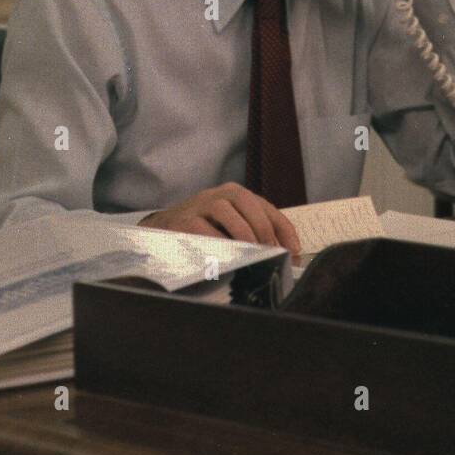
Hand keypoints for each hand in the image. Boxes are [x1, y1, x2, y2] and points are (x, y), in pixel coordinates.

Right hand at [138, 183, 300, 254]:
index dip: (285, 231)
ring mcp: (202, 205)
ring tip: (254, 258)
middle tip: (273, 256)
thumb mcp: (231, 226)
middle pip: (252, 208)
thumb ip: (255, 234)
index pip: (268, 209)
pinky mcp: (185, 221)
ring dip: (247, 241)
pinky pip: (208, 233)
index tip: (292, 252)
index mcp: (237, 194)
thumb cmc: (204, 230)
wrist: (161, 230)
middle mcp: (221, 194)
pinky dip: (222, 247)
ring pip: (232, 218)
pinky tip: (229, 260)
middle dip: (266, 235)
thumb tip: (286, 255)